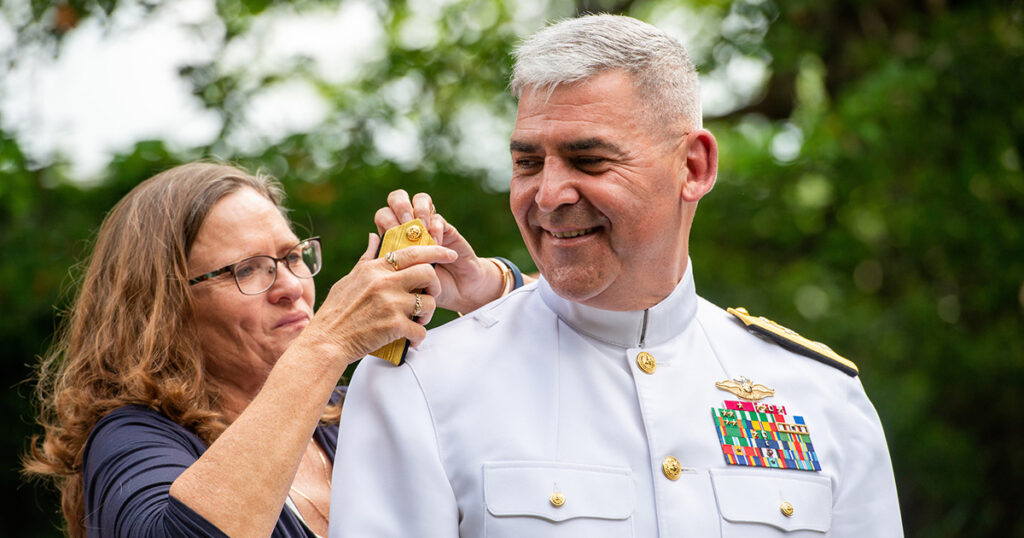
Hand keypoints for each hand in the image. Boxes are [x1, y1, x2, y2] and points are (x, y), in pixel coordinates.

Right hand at [300, 234, 456, 363]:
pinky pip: (420, 330)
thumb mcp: (349, 279)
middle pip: (428, 273)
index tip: (449, 253)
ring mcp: (391, 304)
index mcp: (375, 269)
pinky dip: (418, 337)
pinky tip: (410, 339)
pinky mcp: (394, 326)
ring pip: (429, 303)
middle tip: (428, 294)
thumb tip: (375, 236)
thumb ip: (367, 258)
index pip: (412, 252)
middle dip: (435, 285)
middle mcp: (385, 283)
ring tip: (417, 320)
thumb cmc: (335, 312)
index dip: (436, 250)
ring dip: (427, 314)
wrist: (326, 342)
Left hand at [375, 190, 503, 313]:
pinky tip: (435, 244)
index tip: (392, 237)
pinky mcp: (447, 229)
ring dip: (419, 211)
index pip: (384, 215)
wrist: (456, 291)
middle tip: (406, 223)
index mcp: (395, 236)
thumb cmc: (426, 288)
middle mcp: (411, 227)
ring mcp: (429, 226)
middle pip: (398, 198)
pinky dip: (435, 229)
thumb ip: (386, 259)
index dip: (386, 220)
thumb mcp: (402, 278)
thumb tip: (372, 236)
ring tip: (422, 229)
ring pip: (420, 199)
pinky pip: (437, 218)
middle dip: (401, 207)